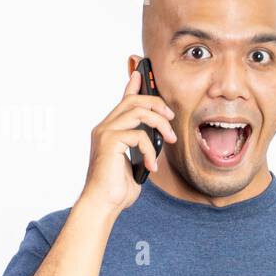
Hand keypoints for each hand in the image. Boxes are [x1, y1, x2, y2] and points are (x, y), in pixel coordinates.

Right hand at [79, 66, 178, 212]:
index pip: (123, 101)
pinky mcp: (109, 142)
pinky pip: (139, 135)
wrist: (103, 204)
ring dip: (160, 124)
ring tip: (170, 140)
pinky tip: (152, 166)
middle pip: (134, 100)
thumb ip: (143, 145)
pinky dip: (151, 150)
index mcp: (110, 129)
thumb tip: (159, 134)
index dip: (133, 85)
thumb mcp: (137, 161)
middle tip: (171, 120)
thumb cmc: (118, 187)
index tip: (142, 71)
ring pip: (138, 111)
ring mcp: (105, 133)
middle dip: (157, 104)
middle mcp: (104, 127)